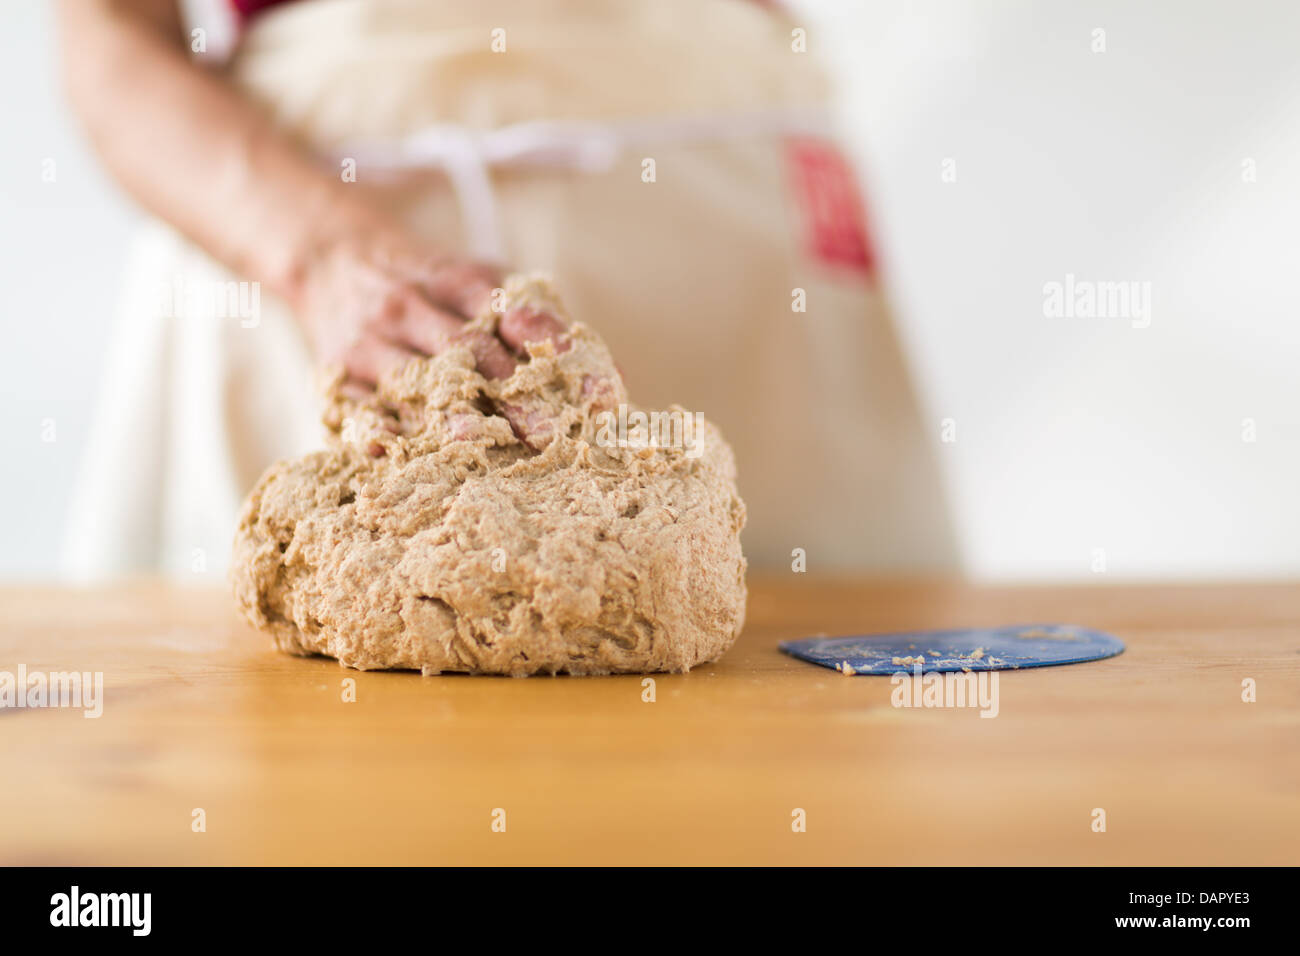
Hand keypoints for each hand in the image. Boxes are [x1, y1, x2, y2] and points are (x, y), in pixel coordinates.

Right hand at [294, 225, 580, 449]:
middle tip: (555, 435)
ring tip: (482, 440)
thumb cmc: (428, 286)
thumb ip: (539, 323)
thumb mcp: (479, 282)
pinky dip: (370, 426)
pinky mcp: (339, 369)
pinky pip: (353, 402)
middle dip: (515, 394)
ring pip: (413, 378)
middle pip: (470, 353)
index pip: (512, 313)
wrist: (328, 254)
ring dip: (449, 411)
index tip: (596, 388)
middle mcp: (415, 306)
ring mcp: (373, 337)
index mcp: (459, 281)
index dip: (556, 349)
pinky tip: (387, 451)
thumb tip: (612, 380)